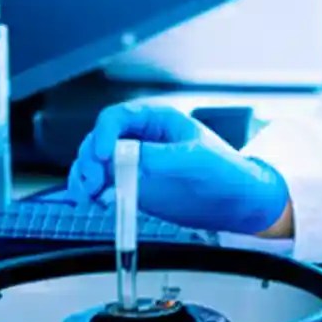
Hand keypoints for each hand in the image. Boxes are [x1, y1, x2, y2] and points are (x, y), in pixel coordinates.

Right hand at [65, 103, 288, 234]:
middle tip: (95, 182)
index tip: (103, 155)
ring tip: (87, 195)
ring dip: (84, 177)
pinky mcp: (133, 187)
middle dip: (90, 159)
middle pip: (99, 140)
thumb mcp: (194, 160)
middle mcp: (141, 139)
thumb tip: (123, 158)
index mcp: (157, 121)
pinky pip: (103, 187)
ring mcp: (135, 164)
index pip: (118, 118)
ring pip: (95, 164)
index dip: (104, 134)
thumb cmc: (226, 171)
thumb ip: (157, 158)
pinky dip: (91, 193)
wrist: (237, 203)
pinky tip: (91, 202)